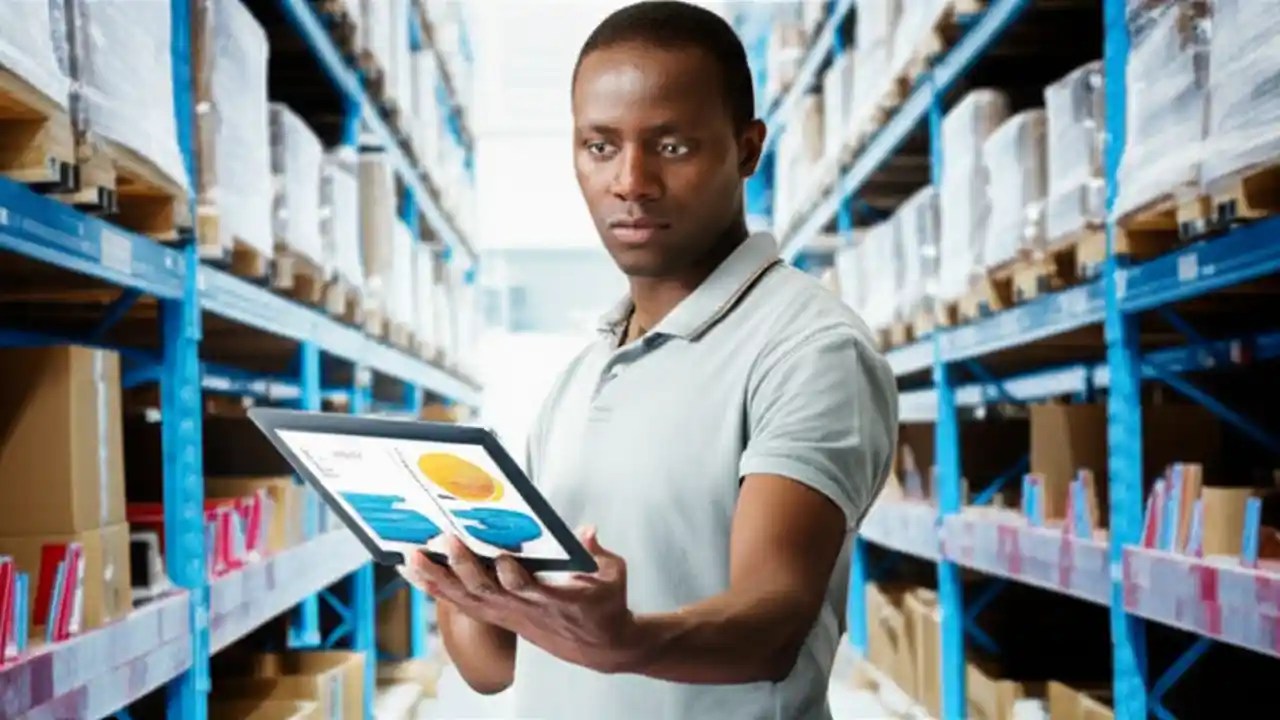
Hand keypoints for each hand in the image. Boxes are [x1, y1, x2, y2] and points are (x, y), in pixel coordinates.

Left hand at [399, 526, 644, 673]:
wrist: (601, 647)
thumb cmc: (605, 605)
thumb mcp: (613, 575)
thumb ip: (598, 553)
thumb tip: (586, 531)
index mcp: (555, 598)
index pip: (528, 588)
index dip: (512, 575)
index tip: (499, 556)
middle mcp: (524, 609)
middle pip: (487, 591)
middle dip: (463, 566)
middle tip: (443, 539)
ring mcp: (508, 615)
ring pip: (466, 599)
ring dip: (437, 579)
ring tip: (411, 557)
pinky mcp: (499, 617)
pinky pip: (463, 604)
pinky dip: (437, 588)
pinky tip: (415, 572)